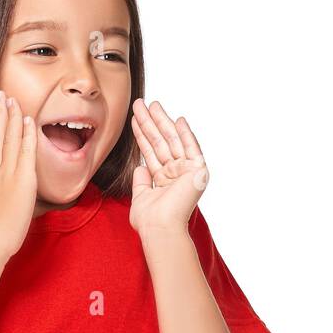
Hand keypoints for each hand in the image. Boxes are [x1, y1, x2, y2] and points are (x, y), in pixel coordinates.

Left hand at [129, 98, 208, 237]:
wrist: (159, 229)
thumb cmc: (149, 220)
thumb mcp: (140, 197)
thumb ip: (140, 181)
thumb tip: (140, 167)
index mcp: (164, 180)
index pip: (151, 151)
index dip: (143, 134)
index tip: (135, 118)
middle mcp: (177, 174)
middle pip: (161, 142)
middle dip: (151, 122)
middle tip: (141, 103)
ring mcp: (187, 172)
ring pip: (172, 141)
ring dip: (162, 122)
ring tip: (151, 104)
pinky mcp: (197, 172)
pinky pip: (191, 149)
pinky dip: (186, 134)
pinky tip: (178, 120)